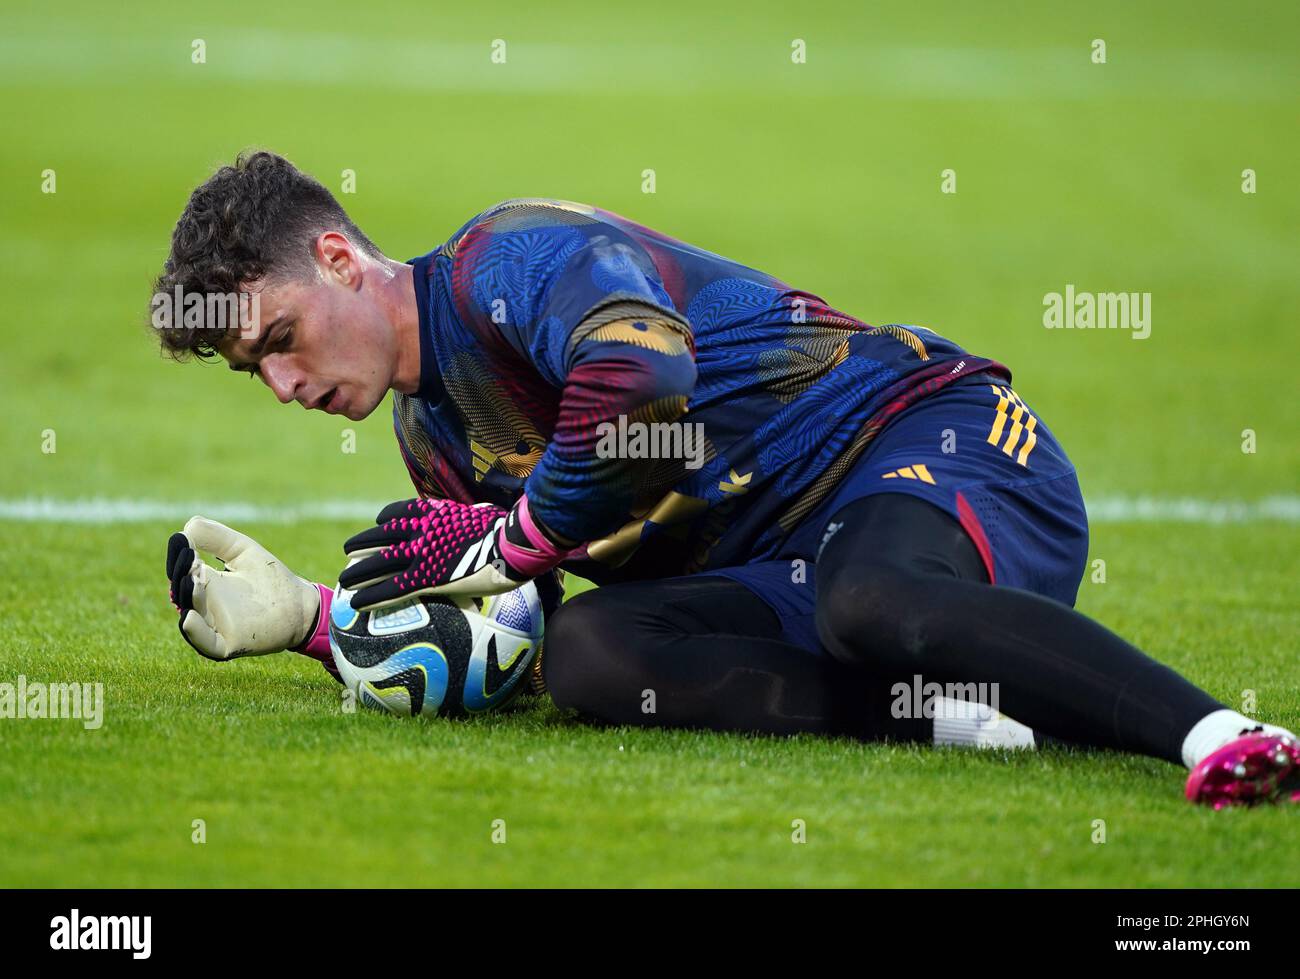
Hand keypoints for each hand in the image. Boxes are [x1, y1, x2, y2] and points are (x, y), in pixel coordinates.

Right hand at [166, 516, 321, 660]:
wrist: (300, 606)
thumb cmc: (270, 579)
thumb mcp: (242, 550)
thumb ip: (217, 536)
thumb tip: (188, 526)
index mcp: (205, 583)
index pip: (180, 571)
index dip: (179, 558)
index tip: (183, 541)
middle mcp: (204, 606)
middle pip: (182, 593)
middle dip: (183, 577)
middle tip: (191, 561)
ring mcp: (214, 626)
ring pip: (191, 617)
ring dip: (188, 598)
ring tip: (192, 580)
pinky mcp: (228, 644)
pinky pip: (205, 644)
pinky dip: (194, 633)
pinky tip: (188, 616)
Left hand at [339, 497, 581, 609]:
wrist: (512, 543)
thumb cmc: (507, 531)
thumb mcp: (486, 515)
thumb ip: (476, 517)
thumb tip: (489, 515)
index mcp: (435, 513)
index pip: (401, 512)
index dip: (386, 519)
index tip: (379, 523)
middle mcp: (422, 530)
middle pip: (382, 536)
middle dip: (363, 544)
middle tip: (348, 552)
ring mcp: (422, 553)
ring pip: (380, 563)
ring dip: (359, 573)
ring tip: (344, 582)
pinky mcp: (427, 578)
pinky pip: (392, 588)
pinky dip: (372, 595)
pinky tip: (358, 604)